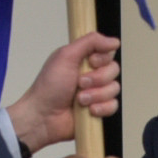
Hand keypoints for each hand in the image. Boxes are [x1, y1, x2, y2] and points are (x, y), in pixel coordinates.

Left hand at [6, 31, 122, 153]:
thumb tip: (114, 41)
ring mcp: (96, 93)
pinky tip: (89, 111)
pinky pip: (113, 106)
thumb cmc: (49, 87)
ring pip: (114, 89)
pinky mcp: (99, 110)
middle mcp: (91, 75)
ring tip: (79, 100)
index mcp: (83, 60)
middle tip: (80, 83)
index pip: (108, 53)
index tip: (90, 63)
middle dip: (98, 79)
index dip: (102, 59)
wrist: (43, 117)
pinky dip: (102, 108)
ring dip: (96, 95)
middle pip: (113, 70)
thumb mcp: (66, 56)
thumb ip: (90, 42)